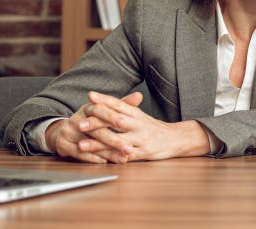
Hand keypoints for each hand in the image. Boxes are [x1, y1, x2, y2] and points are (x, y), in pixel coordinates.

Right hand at [44, 92, 142, 163]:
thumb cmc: (92, 120)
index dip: (116, 120)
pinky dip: (93, 158)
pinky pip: (78, 153)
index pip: (102, 112)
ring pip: (90, 144)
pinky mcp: (62, 144)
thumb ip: (123, 104)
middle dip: (114, 141)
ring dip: (107, 153)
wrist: (65, 131)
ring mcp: (68, 131)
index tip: (129, 127)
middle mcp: (77, 118)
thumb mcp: (106, 110)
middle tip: (129, 149)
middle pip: (97, 130)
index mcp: (89, 107)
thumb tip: (139, 96)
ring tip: (122, 158)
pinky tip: (105, 162)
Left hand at [79, 91, 210, 160]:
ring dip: (98, 143)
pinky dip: (111, 158)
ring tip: (81, 144)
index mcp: (136, 113)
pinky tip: (98, 160)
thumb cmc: (152, 127)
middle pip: (116, 120)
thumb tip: (102, 99)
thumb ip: (123, 108)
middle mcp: (138, 124)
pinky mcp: (143, 153)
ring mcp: (141, 139)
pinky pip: (124, 156)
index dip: (104, 99)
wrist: (176, 139)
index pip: (119, 103)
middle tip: (80, 122)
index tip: (90, 96)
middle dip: (97, 121)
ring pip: (118, 139)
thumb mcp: (139, 115)